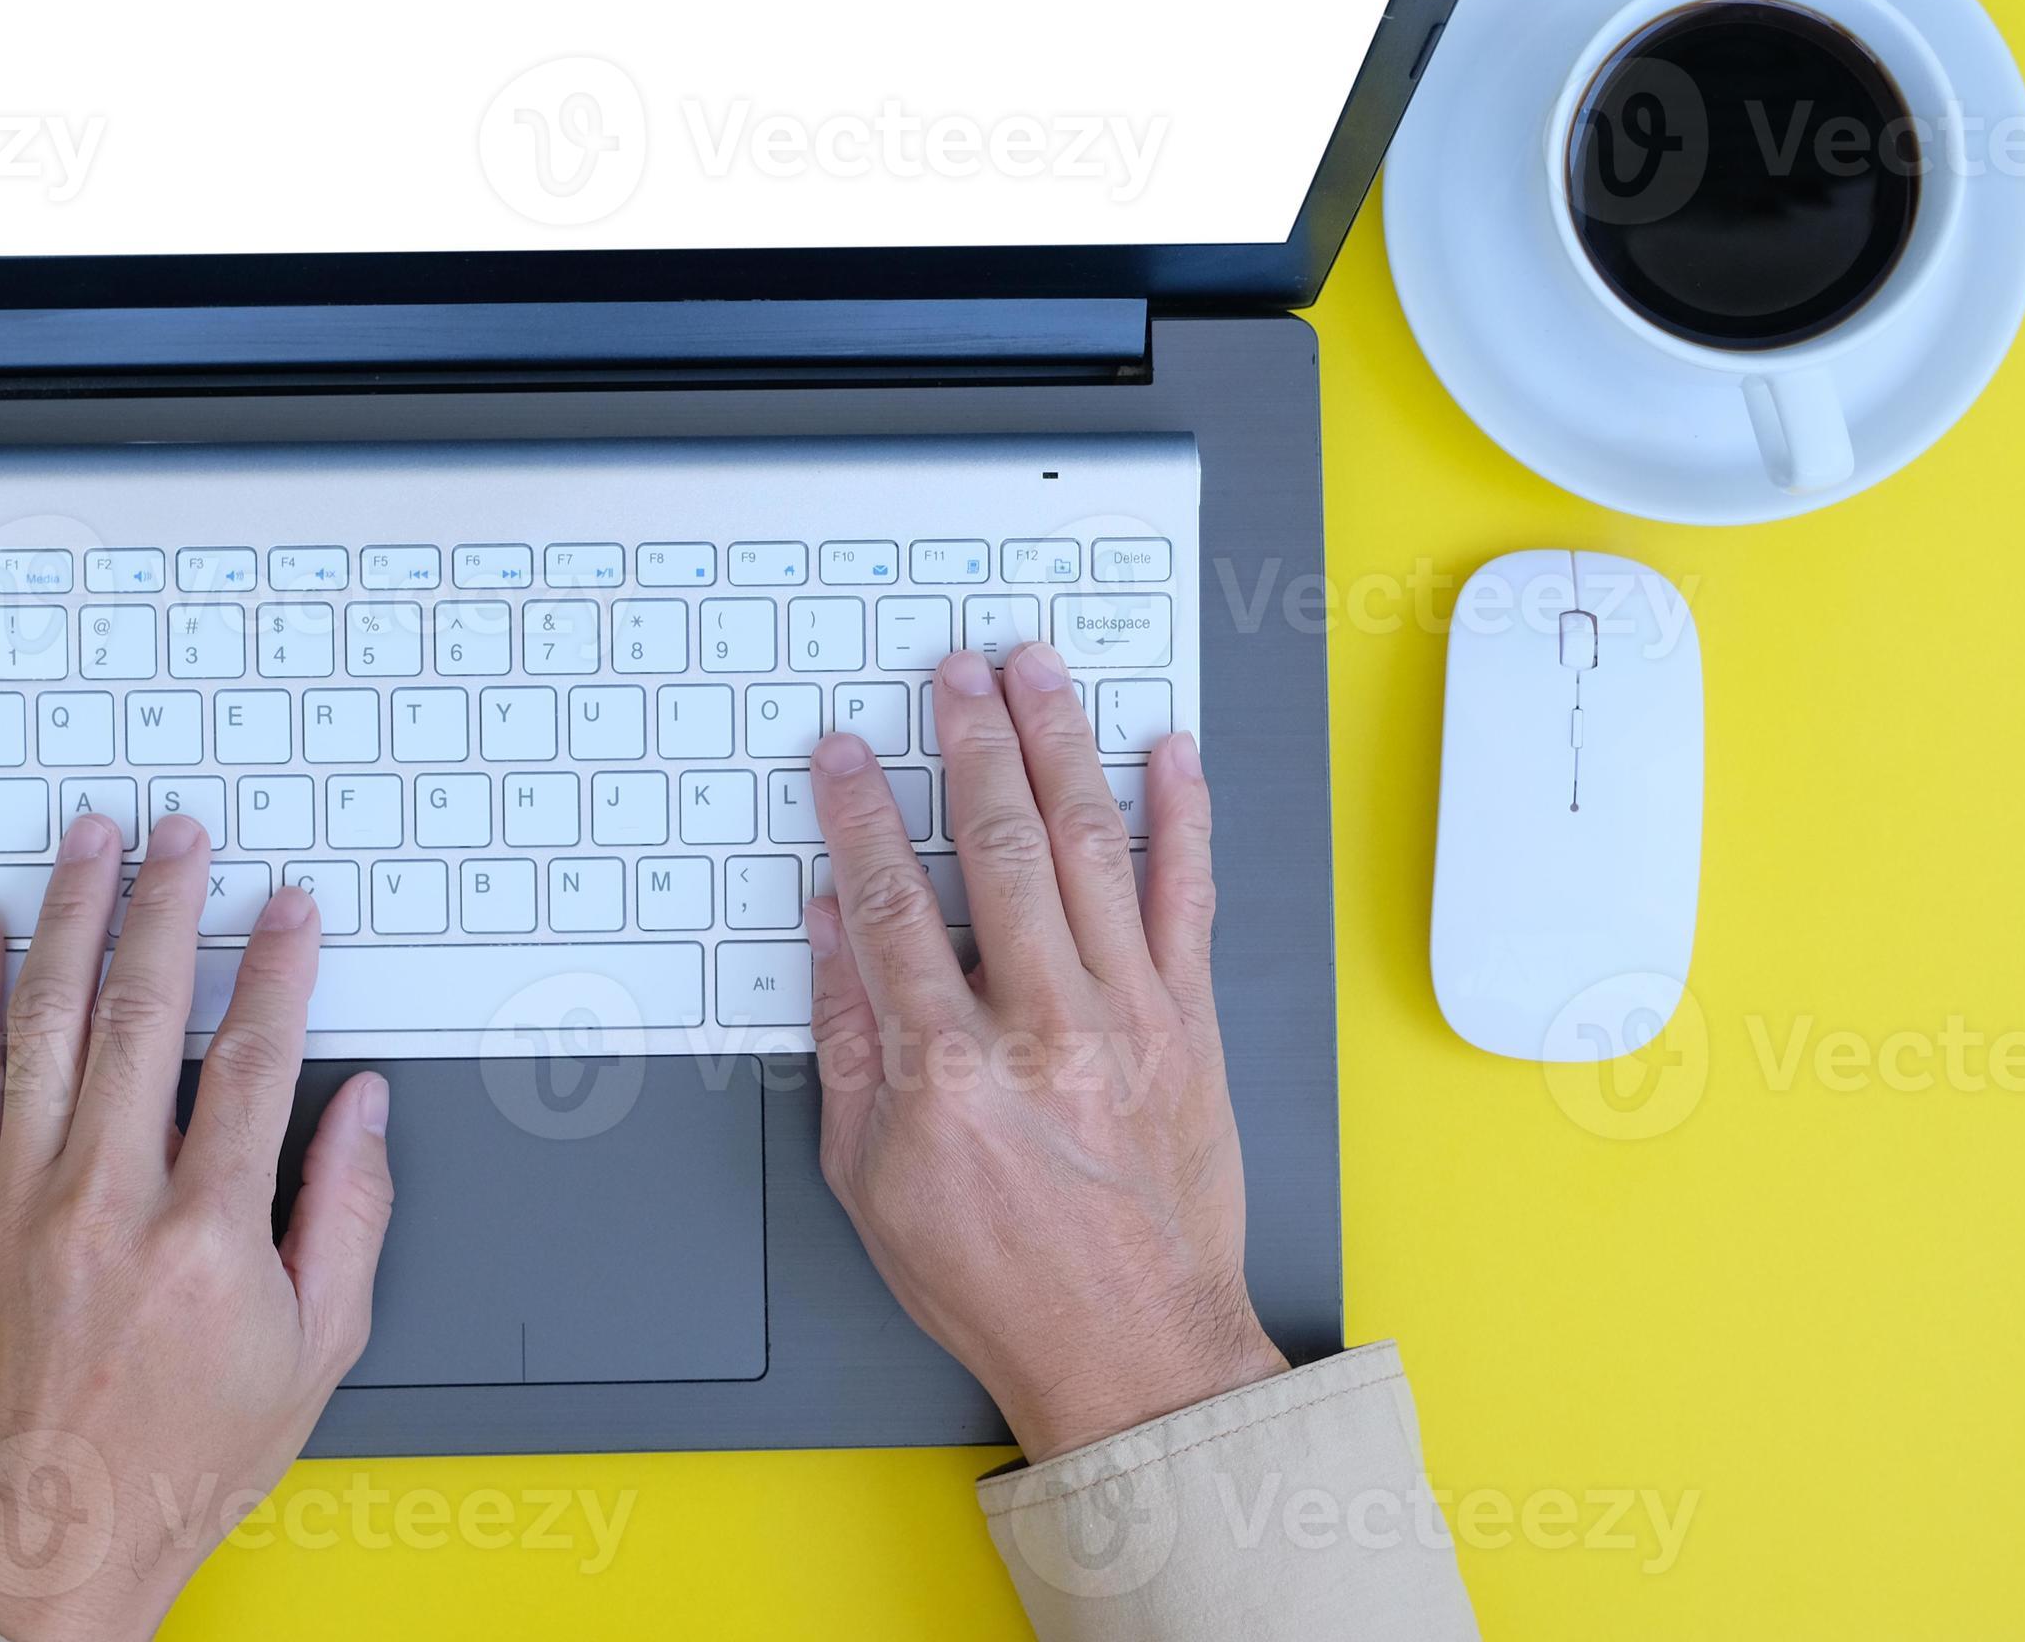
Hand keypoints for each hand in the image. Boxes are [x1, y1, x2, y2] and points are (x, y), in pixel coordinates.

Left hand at [0, 811, 393, 1641]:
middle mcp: (109, 1199)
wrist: (51, 1529)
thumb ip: (349, 1214)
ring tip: (91, 845)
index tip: (288, 909)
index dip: (278, 968)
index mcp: (209, 1232)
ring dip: (73, 916)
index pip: (255, 1058)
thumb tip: (363, 1110)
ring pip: (48, 1021)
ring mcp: (23, 1197)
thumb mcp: (318, 1348)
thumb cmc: (183, 1451)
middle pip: (143, 1011)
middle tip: (182, 838)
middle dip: (168, 906)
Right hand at [805, 645, 1286, 1464]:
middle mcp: (1046, 1028)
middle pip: (999, 847)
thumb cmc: (998, 1279)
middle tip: (950, 673)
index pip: (891, 904)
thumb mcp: (869, 1178)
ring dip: (1060, 746)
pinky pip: (1189, 899)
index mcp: (950, 1071)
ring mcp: (1130, 1019)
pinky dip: (1184, 818)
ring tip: (1036, 673)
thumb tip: (833, 927)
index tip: (843, 755)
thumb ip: (848, 1040)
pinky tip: (1171, 753)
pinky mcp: (1191, 1026)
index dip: (859, 816)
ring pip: (1092, 847)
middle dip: (968, 743)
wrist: (1133, 1350)